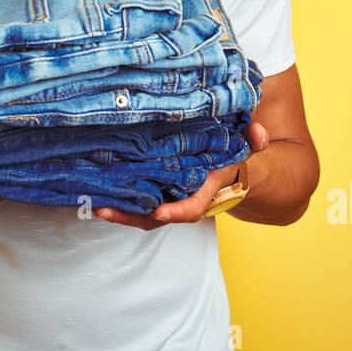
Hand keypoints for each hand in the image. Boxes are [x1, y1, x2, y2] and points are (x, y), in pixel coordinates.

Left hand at [93, 120, 268, 229]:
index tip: (158, 211)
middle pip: (155, 217)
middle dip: (130, 217)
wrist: (233, 172)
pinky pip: (135, 200)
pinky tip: (95, 191)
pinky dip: (117, 199)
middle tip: (103, 211)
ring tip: (92, 205)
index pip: (190, 208)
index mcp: (205, 192)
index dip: (175, 212)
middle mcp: (183, 200)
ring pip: (140, 212)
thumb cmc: (235, 158)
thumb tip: (259, 133)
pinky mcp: (154, 191)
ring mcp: (167, 198)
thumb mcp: (247, 149)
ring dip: (118, 210)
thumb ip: (254, 142)